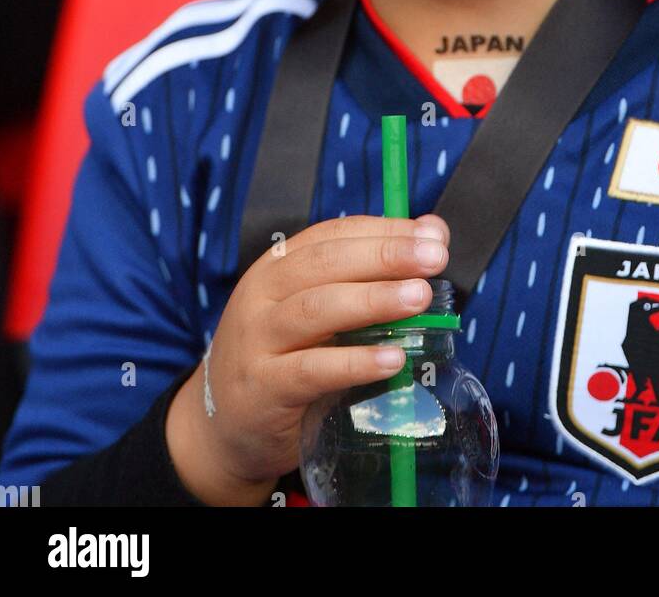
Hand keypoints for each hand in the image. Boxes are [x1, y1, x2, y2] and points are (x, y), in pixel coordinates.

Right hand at [165, 212, 449, 505]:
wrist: (224, 428)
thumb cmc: (285, 358)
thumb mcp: (321, 311)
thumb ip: (369, 275)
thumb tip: (433, 235)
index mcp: (279, 266)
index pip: (334, 234)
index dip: (384, 230)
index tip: (432, 236)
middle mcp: (263, 294)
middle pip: (326, 262)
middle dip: (385, 256)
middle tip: (435, 259)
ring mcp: (259, 340)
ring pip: (317, 309)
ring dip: (373, 300)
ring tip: (419, 298)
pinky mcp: (263, 388)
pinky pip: (311, 370)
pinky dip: (354, 362)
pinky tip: (393, 359)